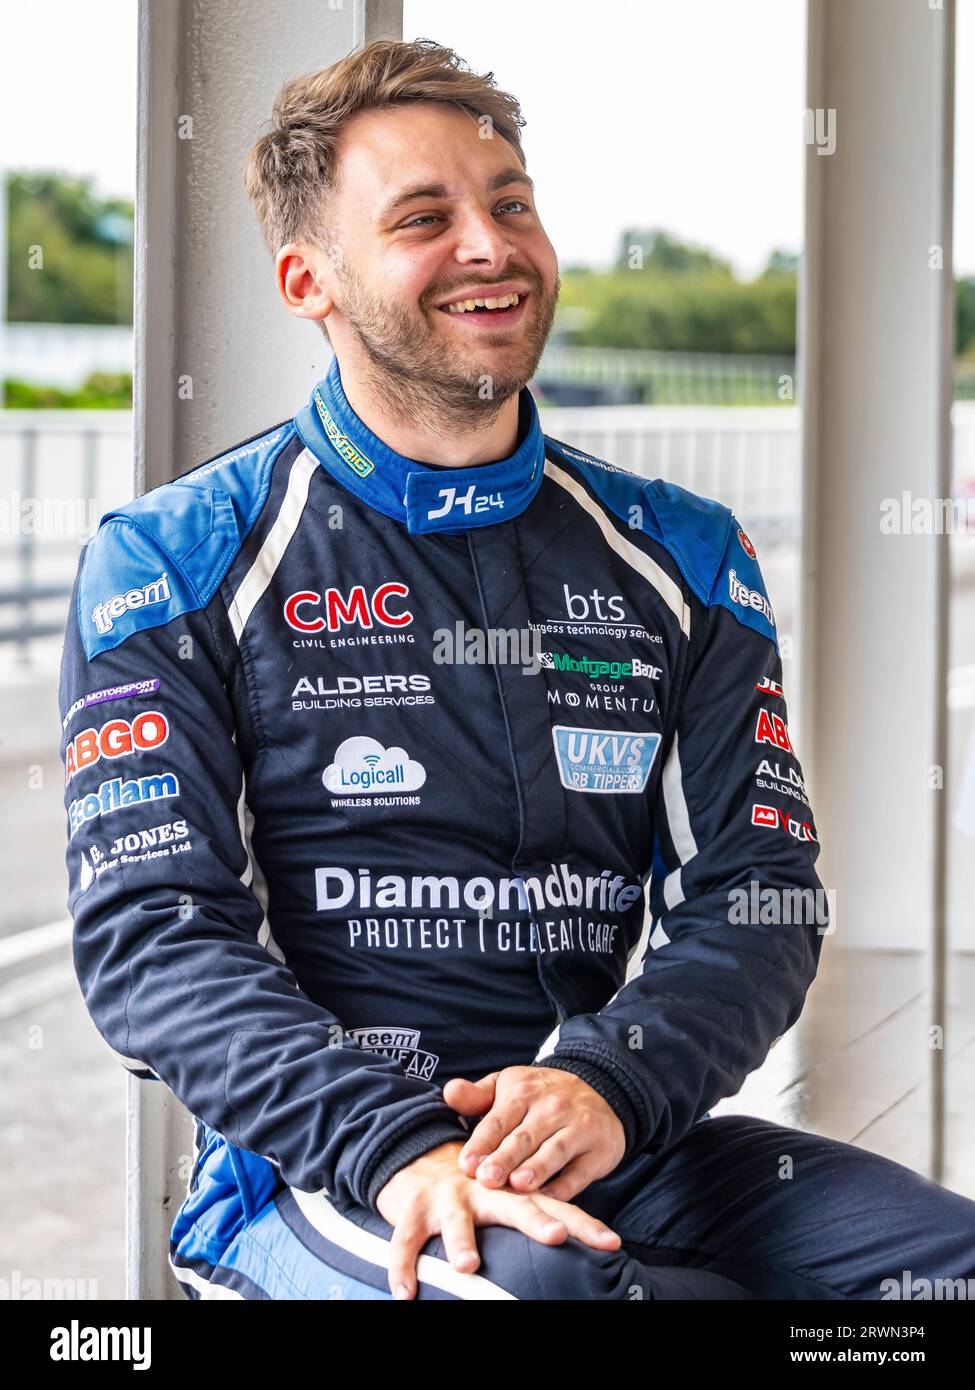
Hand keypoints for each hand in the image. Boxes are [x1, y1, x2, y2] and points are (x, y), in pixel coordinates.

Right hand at [374, 1140, 619, 1298]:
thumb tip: (575, 1241)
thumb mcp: (506, 1198)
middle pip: (515, 1207)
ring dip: (461, 1243)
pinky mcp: (414, 1211)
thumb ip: (535, 1214)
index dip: (584, 1225)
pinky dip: (402, 1267)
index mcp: (512, 1193)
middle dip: (537, 1222)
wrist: (416, 1156)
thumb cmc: (473, 1189)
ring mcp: (448, 1200)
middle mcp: (484, 1193)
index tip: (611, 1243)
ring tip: (467, 1266)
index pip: (556, 1207)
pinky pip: (406, 1242)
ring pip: (457, 1224)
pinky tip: (405, 1293)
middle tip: (557, 1236)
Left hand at [442, 1066, 625, 1201]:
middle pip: (524, 1137)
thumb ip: (476, 1096)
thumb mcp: (508, 1087)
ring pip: (554, 1151)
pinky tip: (551, 1199)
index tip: (465, 1164)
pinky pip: (582, 1170)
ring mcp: (579, 1127)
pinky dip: (567, 1185)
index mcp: (524, 1092)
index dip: (482, 1143)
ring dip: (537, 1169)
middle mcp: (553, 1107)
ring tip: (518, 1185)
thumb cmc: (539, 1097)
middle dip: (505, 1158)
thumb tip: (448, 1093)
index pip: (498, 1120)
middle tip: (486, 1179)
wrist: (599, 1091)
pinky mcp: (600, 1149)